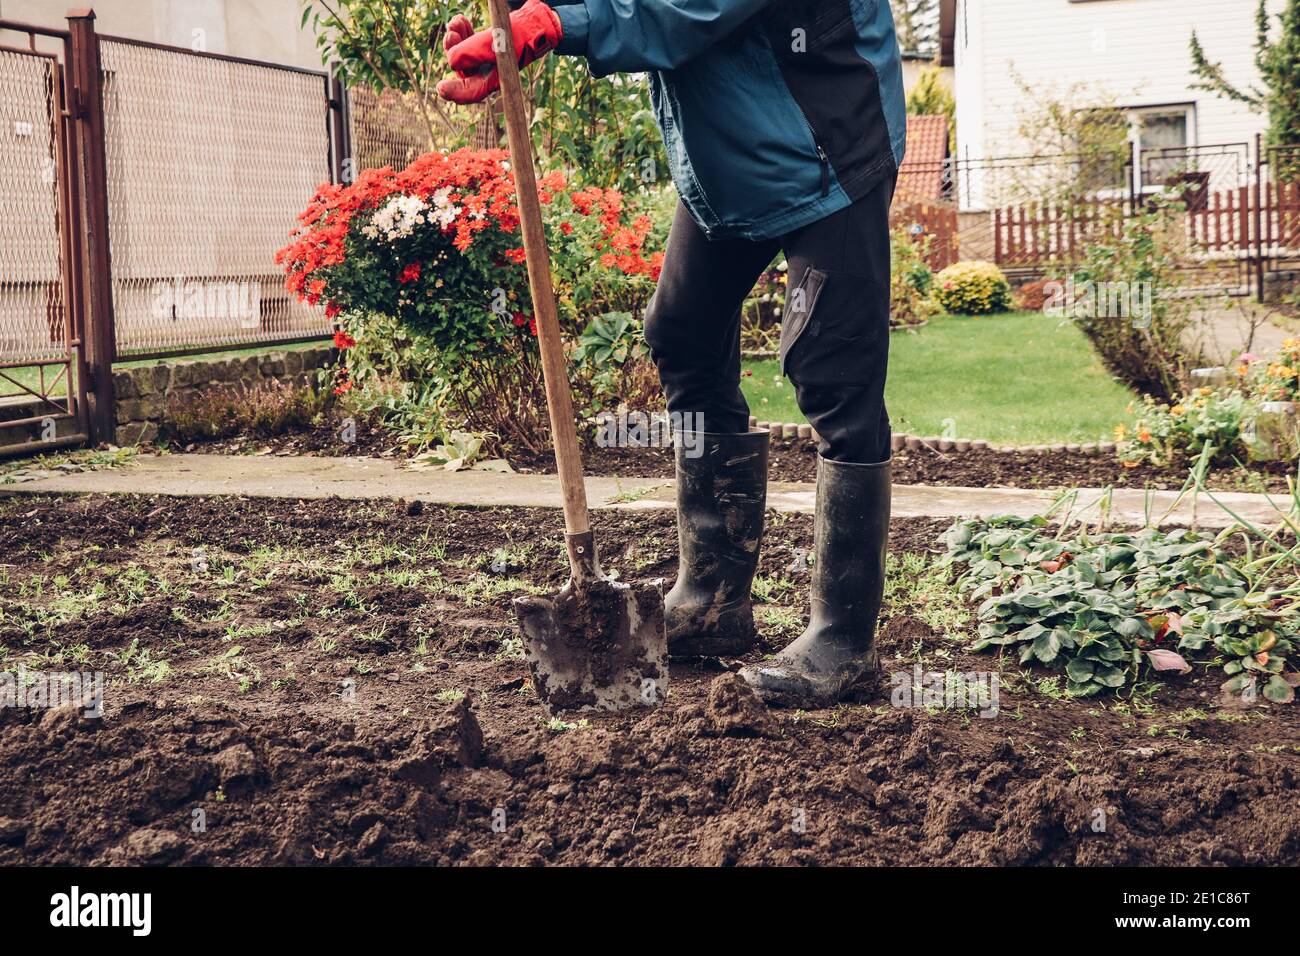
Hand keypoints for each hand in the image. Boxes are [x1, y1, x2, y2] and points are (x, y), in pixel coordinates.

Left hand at [436, 0, 562, 104]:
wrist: (534, 24)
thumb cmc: (516, 36)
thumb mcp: (490, 44)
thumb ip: (468, 53)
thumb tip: (451, 61)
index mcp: (493, 81)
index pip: (470, 92)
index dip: (454, 92)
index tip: (440, 87)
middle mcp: (488, 74)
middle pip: (462, 70)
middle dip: (453, 51)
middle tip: (451, 34)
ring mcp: (487, 62)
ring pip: (463, 55)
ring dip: (456, 38)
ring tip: (457, 21)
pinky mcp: (486, 48)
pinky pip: (468, 44)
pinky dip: (462, 32)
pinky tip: (461, 20)